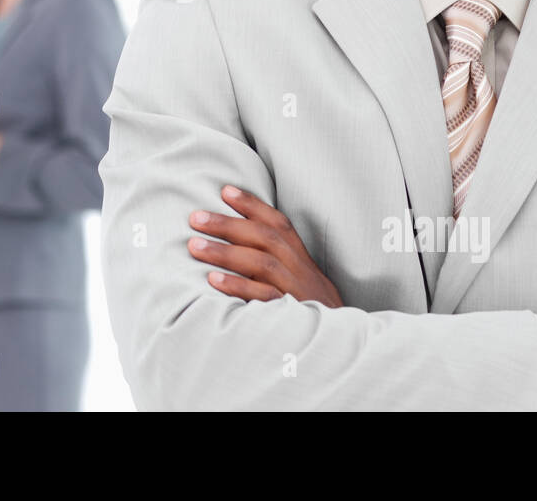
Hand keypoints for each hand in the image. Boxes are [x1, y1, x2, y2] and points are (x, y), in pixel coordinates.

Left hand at [187, 184, 342, 307]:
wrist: (342, 345)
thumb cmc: (310, 308)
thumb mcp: (301, 280)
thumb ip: (277, 261)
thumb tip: (235, 240)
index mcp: (301, 258)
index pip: (278, 223)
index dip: (253, 205)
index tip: (225, 190)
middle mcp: (300, 270)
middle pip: (265, 238)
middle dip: (228, 225)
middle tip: (196, 218)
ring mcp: (296, 291)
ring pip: (261, 263)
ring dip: (225, 252)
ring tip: (194, 246)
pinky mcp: (290, 316)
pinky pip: (263, 297)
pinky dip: (237, 286)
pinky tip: (212, 280)